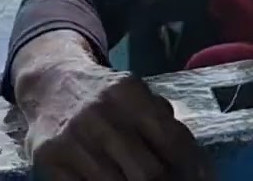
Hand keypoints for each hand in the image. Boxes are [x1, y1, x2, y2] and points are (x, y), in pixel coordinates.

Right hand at [19, 53, 211, 180]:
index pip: (172, 140)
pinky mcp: (49, 159)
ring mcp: (72, 139)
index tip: (204, 179)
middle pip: (148, 171)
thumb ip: (162, 118)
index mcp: (128, 93)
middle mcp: (100, 115)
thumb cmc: (102, 93)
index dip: (194, 167)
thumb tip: (195, 161)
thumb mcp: (135, 91)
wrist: (48, 81)